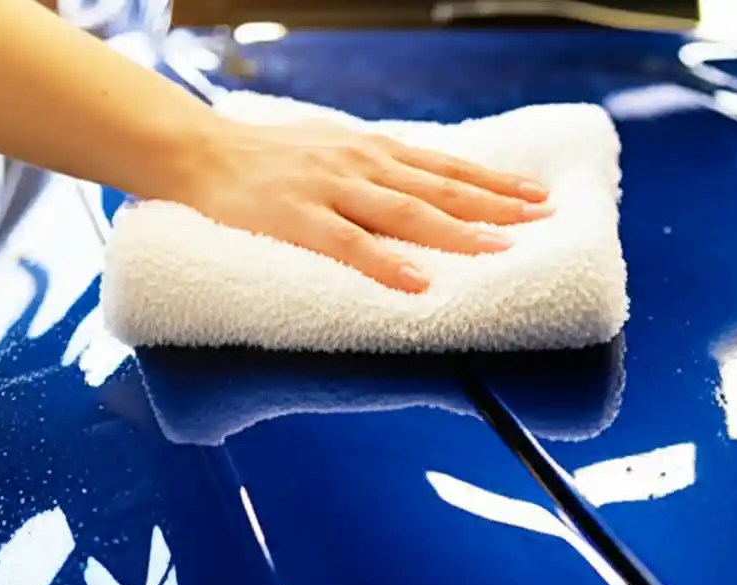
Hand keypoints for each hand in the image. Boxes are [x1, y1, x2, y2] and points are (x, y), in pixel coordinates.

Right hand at [173, 117, 552, 292]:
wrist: (195, 151)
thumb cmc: (268, 160)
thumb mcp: (333, 150)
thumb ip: (378, 169)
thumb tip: (429, 193)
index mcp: (371, 150)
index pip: (447, 167)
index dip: (495, 182)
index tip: (539, 197)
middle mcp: (360, 164)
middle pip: (440, 188)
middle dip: (495, 205)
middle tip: (541, 222)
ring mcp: (328, 190)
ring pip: (405, 213)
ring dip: (456, 232)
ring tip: (500, 250)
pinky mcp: (294, 219)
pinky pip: (348, 246)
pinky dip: (385, 264)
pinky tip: (419, 283)